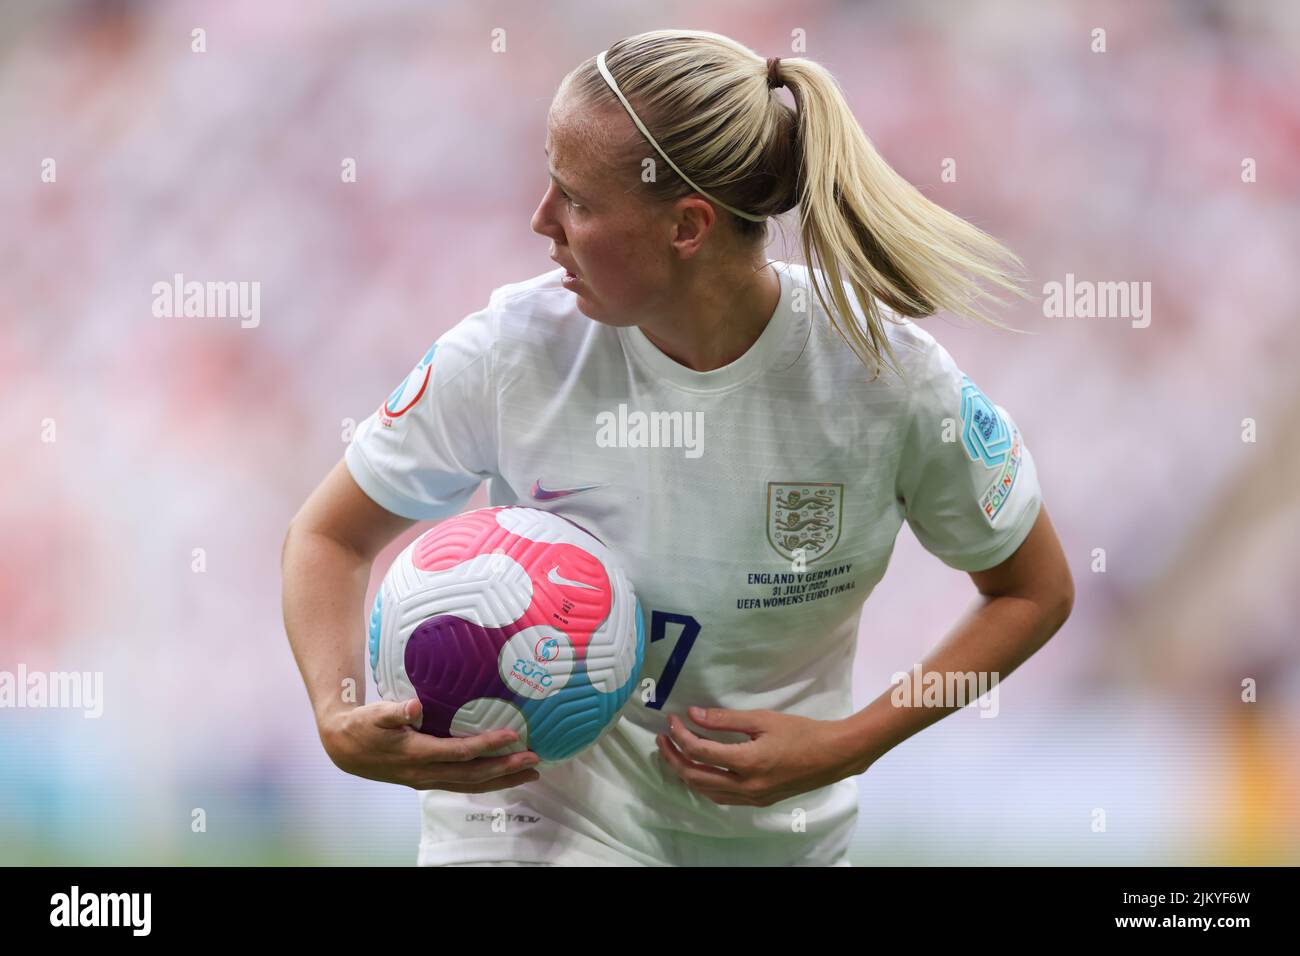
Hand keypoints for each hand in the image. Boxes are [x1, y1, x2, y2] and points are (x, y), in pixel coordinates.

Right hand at [319, 697, 541, 792]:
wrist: (343, 749)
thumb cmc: (361, 726)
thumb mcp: (374, 714)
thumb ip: (394, 711)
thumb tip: (413, 705)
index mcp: (417, 754)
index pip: (461, 752)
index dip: (488, 744)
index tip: (513, 735)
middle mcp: (425, 773)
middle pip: (473, 775)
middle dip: (506, 769)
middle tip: (535, 760)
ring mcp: (427, 780)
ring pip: (470, 784)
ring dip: (501, 780)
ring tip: (529, 775)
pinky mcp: (427, 779)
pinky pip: (462, 784)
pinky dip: (485, 781)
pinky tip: (502, 777)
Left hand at [655, 706, 866, 806]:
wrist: (832, 756)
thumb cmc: (800, 732)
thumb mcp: (762, 719)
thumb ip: (726, 719)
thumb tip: (693, 714)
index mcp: (747, 763)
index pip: (700, 752)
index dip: (681, 735)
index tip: (673, 720)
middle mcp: (746, 786)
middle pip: (696, 777)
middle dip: (674, 758)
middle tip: (662, 739)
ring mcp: (752, 797)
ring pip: (706, 791)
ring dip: (686, 773)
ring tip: (674, 753)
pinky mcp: (758, 800)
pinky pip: (721, 797)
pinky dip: (704, 783)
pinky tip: (699, 769)